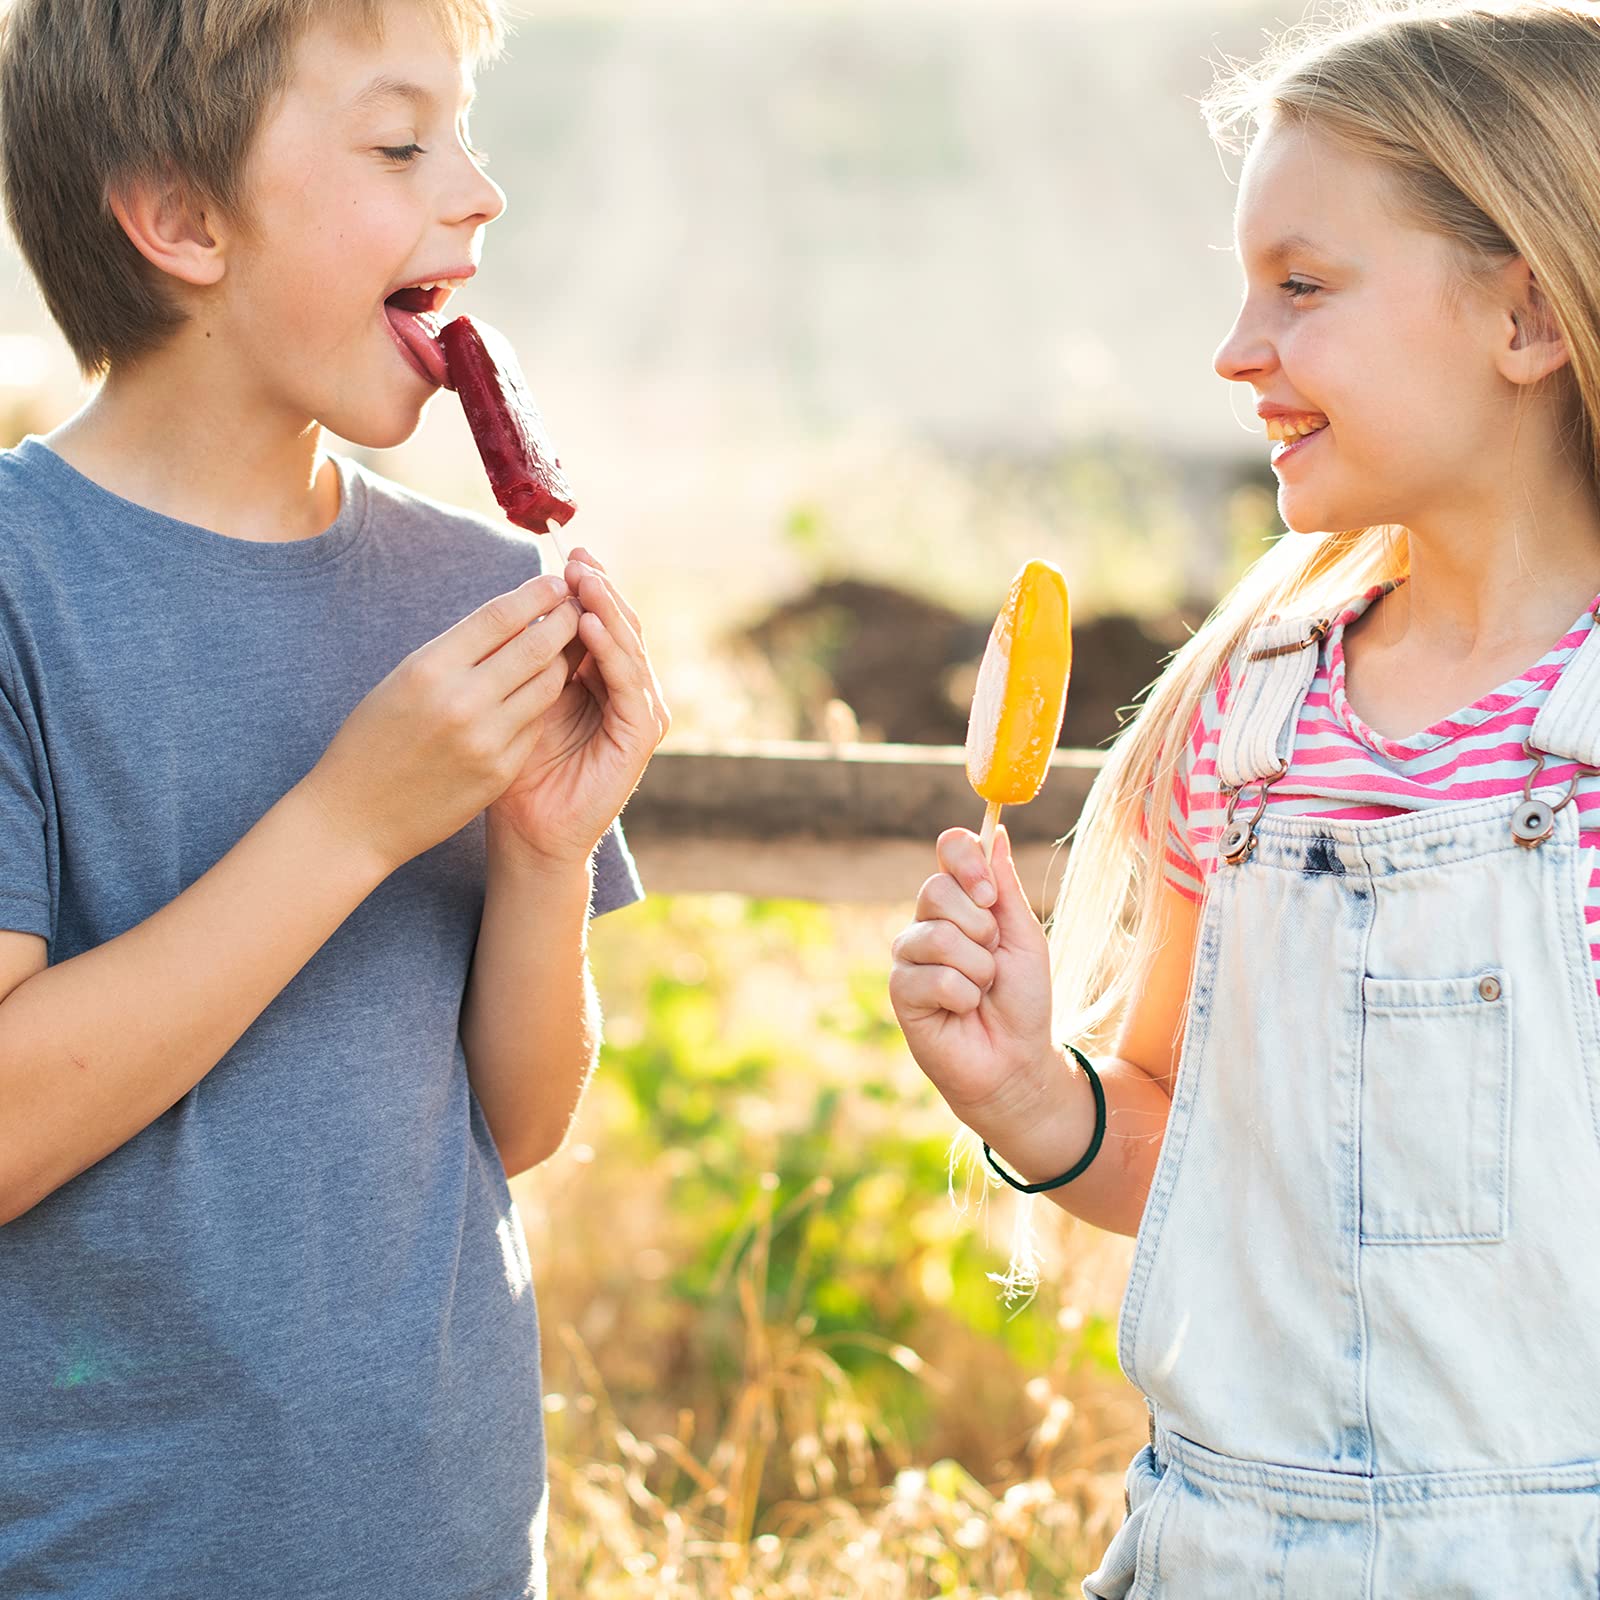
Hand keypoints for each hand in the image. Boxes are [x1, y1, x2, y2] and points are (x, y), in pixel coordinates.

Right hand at [301, 573, 578, 873]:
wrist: (356, 818)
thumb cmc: (374, 739)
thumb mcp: (403, 681)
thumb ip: (456, 651)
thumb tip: (513, 616)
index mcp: (428, 668)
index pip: (499, 616)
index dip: (535, 594)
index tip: (555, 581)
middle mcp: (461, 701)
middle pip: (536, 646)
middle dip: (565, 620)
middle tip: (580, 606)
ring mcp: (486, 740)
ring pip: (548, 685)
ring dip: (562, 661)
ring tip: (566, 648)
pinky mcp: (501, 771)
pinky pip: (537, 724)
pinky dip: (542, 704)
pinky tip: (542, 693)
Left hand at [485, 546, 670, 865]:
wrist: (527, 832)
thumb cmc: (512, 769)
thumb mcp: (516, 698)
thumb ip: (528, 657)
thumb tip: (523, 598)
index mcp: (596, 679)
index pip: (599, 619)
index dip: (586, 585)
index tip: (566, 551)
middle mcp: (623, 691)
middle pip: (621, 626)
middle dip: (601, 589)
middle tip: (579, 558)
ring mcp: (637, 714)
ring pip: (629, 648)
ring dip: (608, 612)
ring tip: (585, 581)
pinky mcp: (639, 738)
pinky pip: (628, 685)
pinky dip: (610, 653)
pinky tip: (588, 627)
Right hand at [890, 824, 1056, 1129]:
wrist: (1016, 1061)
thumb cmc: (1024, 1000)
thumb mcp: (1024, 937)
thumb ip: (1006, 888)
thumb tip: (995, 832)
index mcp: (961, 901)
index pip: (949, 849)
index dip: (965, 860)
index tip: (988, 893)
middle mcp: (929, 921)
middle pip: (937, 889)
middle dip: (981, 928)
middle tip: (993, 957)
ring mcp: (910, 955)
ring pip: (938, 937)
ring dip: (978, 969)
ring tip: (982, 991)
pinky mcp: (901, 991)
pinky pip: (933, 977)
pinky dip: (963, 996)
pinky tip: (963, 1011)